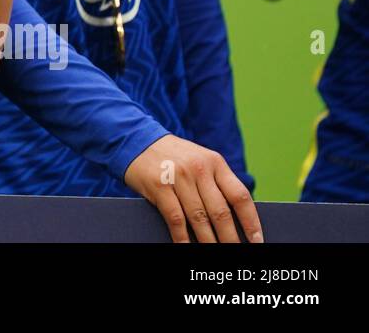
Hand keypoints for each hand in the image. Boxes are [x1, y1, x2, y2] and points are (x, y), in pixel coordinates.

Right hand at [124, 135, 262, 242]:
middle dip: (230, 238)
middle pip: (220, 212)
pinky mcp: (159, 186)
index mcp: (214, 162)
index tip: (257, 240)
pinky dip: (182, 237)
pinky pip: (175, 218)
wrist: (136, 139)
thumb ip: (216, 182)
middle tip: (236, 253)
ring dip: (208, 241)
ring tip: (215, 254)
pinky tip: (187, 247)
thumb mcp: (199, 160)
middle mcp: (198, 168)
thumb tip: (236, 218)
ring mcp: (178, 177)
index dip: (250, 221)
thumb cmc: (173, 156)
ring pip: (199, 218)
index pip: (239, 195)